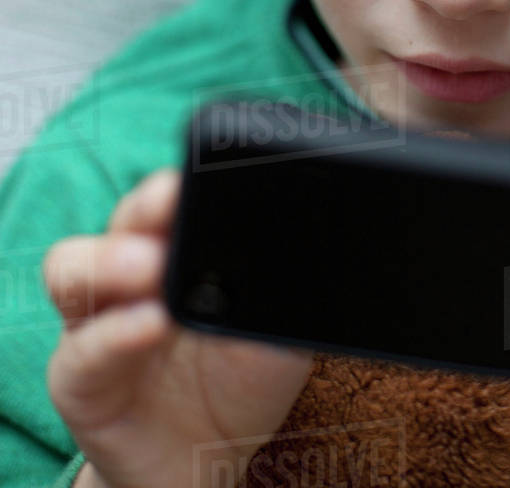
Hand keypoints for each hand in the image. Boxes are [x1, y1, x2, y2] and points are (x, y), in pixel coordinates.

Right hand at [44, 168, 313, 487]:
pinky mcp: (78, 378)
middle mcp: (132, 271)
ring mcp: (98, 320)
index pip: (175, 195)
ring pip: (73, 267)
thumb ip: (289, 290)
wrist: (208, 458)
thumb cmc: (243, 378)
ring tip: (152, 266)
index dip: (187, 178)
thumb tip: (320, 249)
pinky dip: (114, 333)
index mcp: (181, 246)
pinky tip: (150, 325)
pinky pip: (82, 350)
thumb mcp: (282, 329)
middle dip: (149, 203)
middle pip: (126, 217)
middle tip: (175, 200)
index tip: (216, 166)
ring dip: (111, 260)